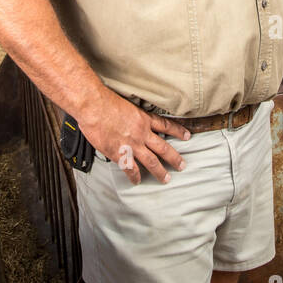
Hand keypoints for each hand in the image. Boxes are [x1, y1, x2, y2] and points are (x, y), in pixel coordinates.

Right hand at [75, 89, 191, 184]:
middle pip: (163, 148)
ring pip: (151, 161)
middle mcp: (141, 133)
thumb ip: (130, 114)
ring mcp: (132, 145)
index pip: (166, 126)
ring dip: (160, 172)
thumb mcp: (125, 104)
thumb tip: (127, 119)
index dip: (178, 131)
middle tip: (182, 165)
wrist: (94, 106)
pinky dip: (135, 177)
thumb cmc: (104, 101)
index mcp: (143, 118)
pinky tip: (137, 181)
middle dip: (174, 158)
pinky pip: (131, 169)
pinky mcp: (120, 154)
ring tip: (166, 179)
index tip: (187, 136)